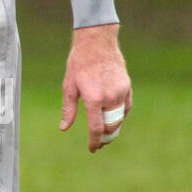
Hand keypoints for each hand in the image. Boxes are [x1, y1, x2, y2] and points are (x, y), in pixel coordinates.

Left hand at [60, 23, 131, 152]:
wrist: (97, 42)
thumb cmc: (79, 63)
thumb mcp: (68, 86)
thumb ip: (68, 109)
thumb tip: (63, 128)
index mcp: (93, 98)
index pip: (96, 128)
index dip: (94, 142)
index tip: (92, 149)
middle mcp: (109, 97)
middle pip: (111, 127)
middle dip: (105, 139)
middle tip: (99, 144)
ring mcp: (121, 92)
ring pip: (120, 119)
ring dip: (113, 129)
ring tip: (105, 135)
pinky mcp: (127, 87)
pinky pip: (126, 108)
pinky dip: (120, 116)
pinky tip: (113, 118)